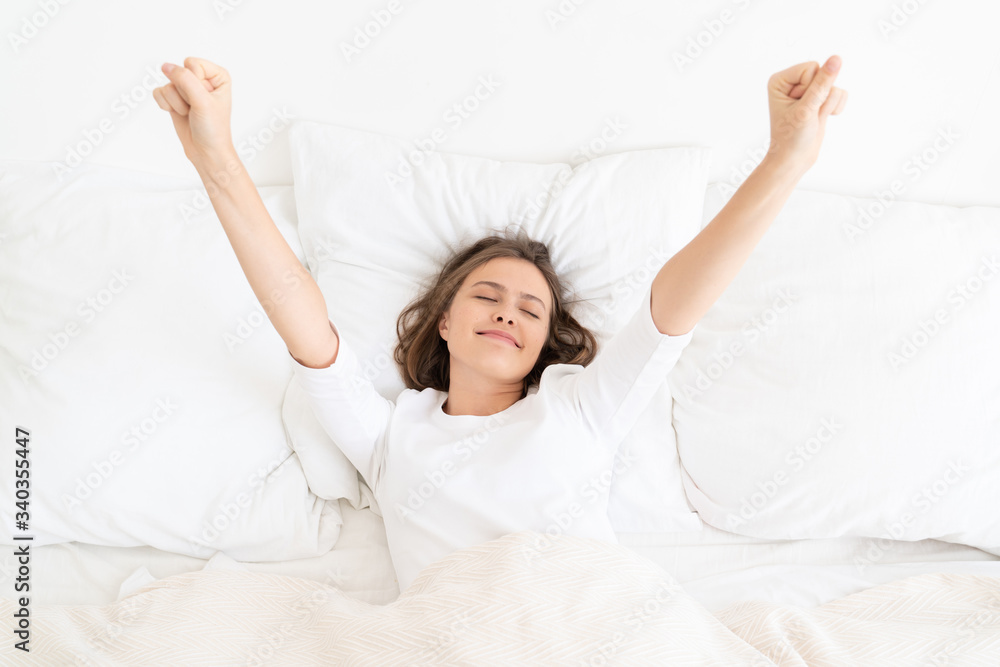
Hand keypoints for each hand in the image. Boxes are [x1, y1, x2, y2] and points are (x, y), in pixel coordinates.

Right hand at [153, 57, 234, 164]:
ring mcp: (187, 88)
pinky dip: (166, 105)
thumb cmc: (213, 128)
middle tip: (196, 108)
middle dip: (184, 94)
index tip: (205, 100)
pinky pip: (159, 92)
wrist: (205, 151)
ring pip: (168, 84)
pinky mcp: (174, 97)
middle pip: (179, 73)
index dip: (195, 83)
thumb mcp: (203, 101)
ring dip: (176, 103)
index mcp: (217, 76)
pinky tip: (179, 114)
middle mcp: (201, 78)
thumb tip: (166, 66)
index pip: (193, 64)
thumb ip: (185, 79)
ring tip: (190, 113)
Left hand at [765, 55, 847, 171]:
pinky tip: (820, 119)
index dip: (811, 90)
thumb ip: (822, 83)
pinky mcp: (819, 98)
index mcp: (780, 80)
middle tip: (806, 116)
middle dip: (821, 97)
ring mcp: (807, 90)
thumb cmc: (792, 137)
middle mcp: (793, 82)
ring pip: (833, 85)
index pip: (811, 68)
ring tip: (812, 119)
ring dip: (827, 105)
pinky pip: (840, 93)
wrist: (794, 159)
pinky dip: (835, 108)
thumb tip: (836, 59)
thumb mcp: (807, 109)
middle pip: (824, 74)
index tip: (798, 108)